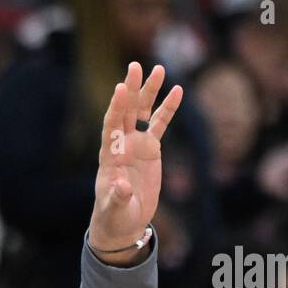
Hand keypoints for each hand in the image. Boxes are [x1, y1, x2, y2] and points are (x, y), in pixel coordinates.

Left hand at [88, 62, 183, 264]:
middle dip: (131, 89)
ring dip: (149, 92)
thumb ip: (118, 196)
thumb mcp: (116, 209)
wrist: (124, 221)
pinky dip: (167, 108)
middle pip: (125, 111)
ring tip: (159, 69)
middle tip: (135, 66)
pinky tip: (177, 91)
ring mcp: (135, 144)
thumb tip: (122, 187)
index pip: (111, 126)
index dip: (116, 107)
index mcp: (110, 155)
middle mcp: (121, 144)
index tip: (121, 88)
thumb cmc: (115, 216)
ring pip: (142, 112)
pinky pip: (159, 124)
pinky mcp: (150, 148)